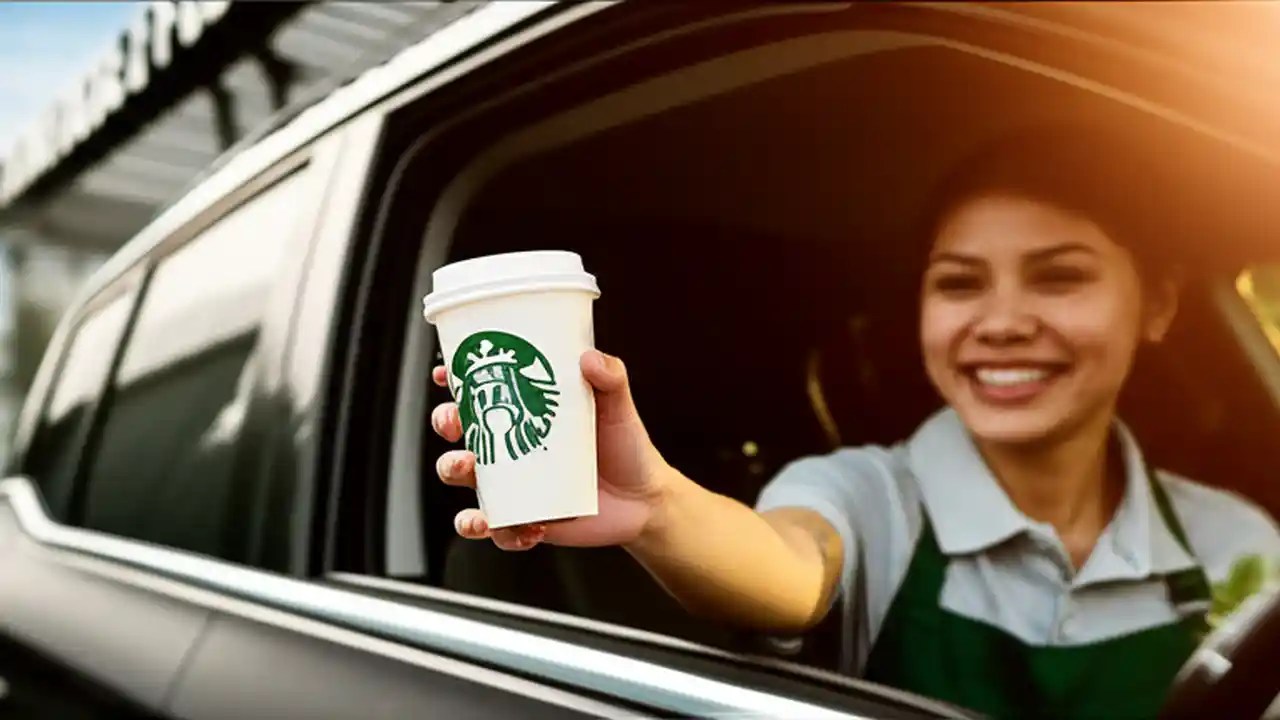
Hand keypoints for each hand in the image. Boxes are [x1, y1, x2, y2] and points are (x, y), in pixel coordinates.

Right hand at [431, 349, 671, 550]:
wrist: (645, 501)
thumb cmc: (626, 448)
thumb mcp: (619, 408)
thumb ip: (610, 379)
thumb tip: (590, 358)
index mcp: (524, 414)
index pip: (480, 391)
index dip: (455, 380)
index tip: (445, 373)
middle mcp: (511, 449)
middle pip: (459, 433)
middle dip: (446, 424)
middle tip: (456, 424)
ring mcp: (514, 486)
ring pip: (463, 481)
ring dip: (455, 472)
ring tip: (471, 469)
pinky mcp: (524, 520)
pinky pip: (497, 530)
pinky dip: (500, 530)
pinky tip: (524, 526)